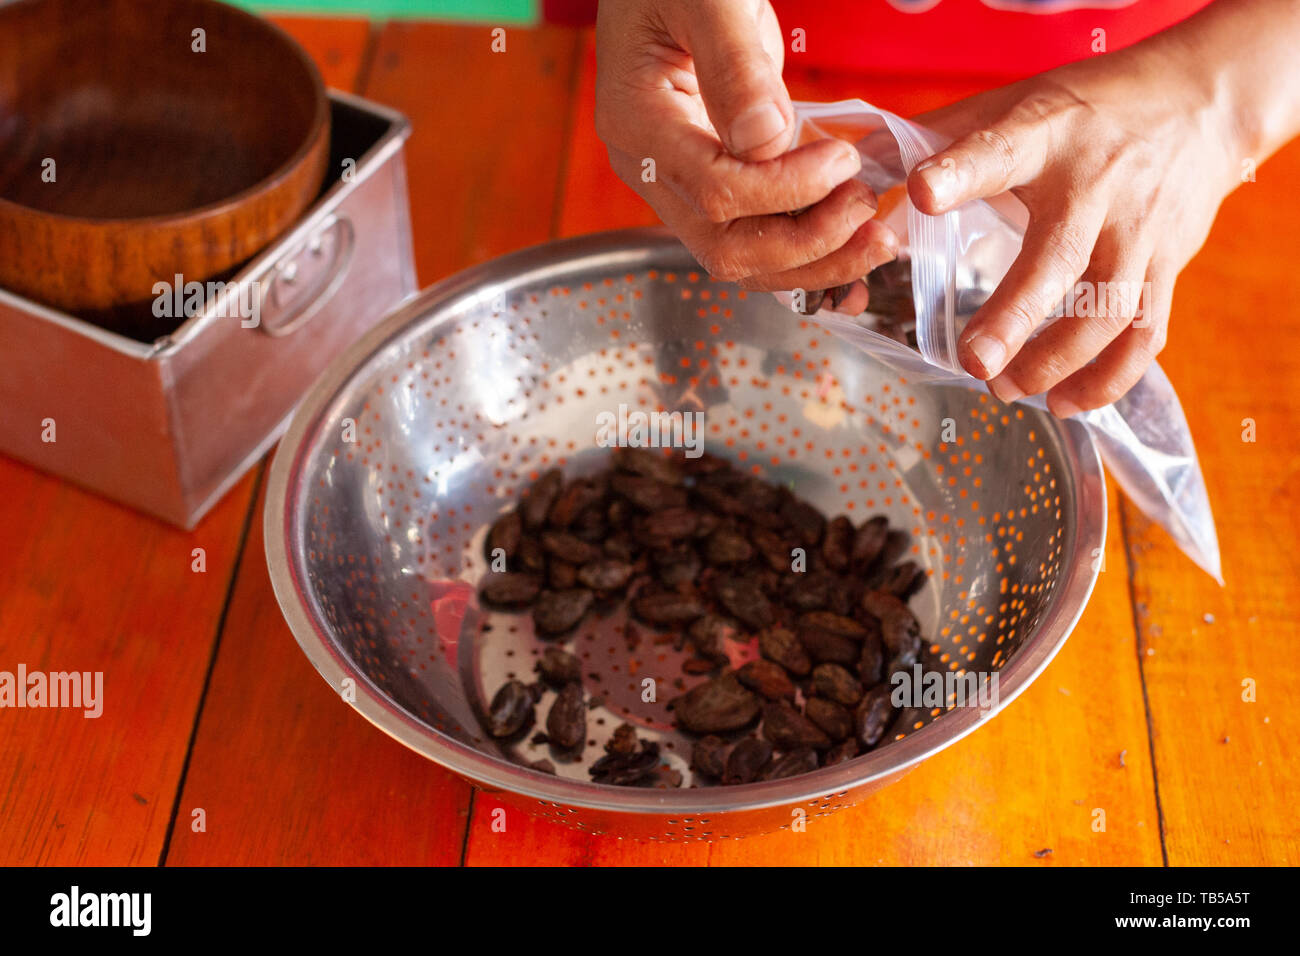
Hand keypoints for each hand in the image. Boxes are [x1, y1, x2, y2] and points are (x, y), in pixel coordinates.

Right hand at [595, 0, 895, 311]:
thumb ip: (734, 64)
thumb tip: (764, 140)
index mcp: (637, 121)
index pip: (713, 192)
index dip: (784, 190)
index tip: (841, 161)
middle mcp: (649, 165)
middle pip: (723, 246)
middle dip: (804, 244)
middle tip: (865, 209)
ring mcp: (677, 178)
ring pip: (741, 256)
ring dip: (812, 259)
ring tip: (873, 238)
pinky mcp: (711, 178)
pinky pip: (754, 234)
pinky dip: (806, 247)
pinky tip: (850, 239)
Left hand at [906, 48, 1239, 415]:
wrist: (1203, 101)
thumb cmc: (1085, 109)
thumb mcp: (1014, 102)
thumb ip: (940, 137)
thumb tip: (857, 163)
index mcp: (1046, 137)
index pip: (999, 153)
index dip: (960, 173)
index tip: (920, 192)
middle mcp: (1098, 186)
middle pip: (1059, 259)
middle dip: (1015, 316)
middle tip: (973, 363)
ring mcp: (1139, 230)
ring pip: (1108, 310)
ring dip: (1055, 361)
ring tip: (1005, 389)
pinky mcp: (1169, 263)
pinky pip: (1145, 334)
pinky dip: (1108, 379)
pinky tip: (1063, 402)